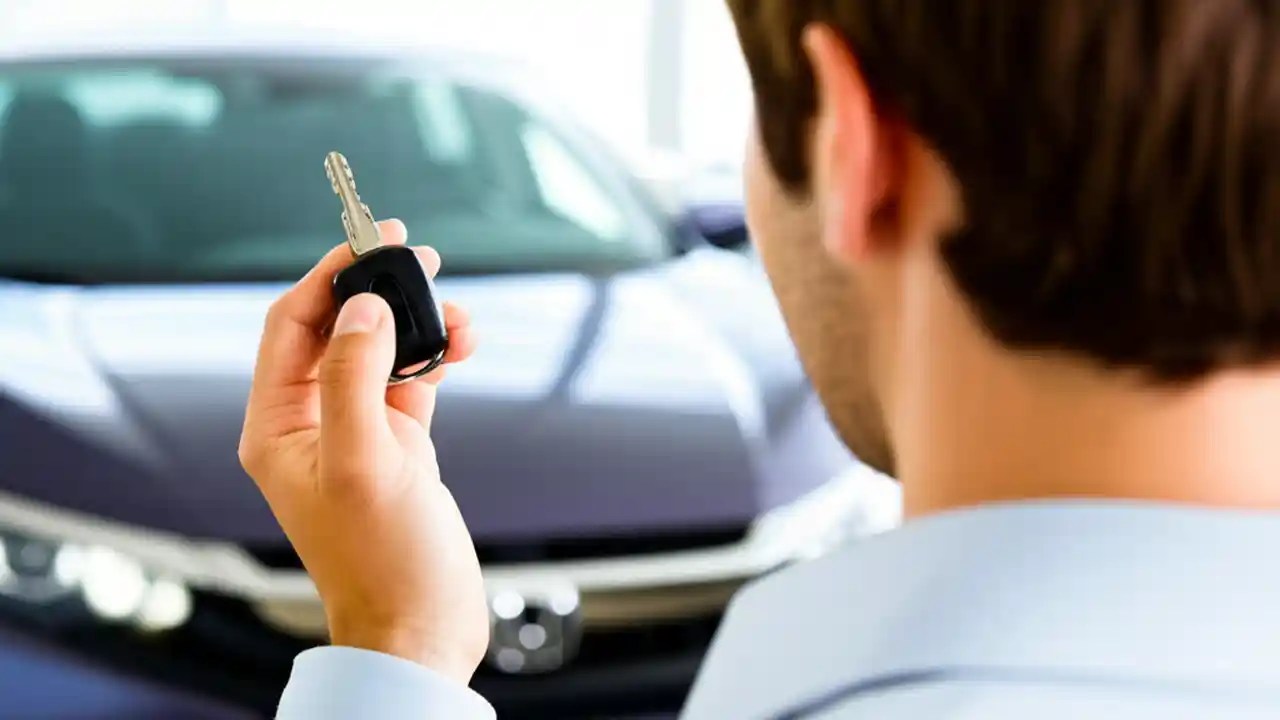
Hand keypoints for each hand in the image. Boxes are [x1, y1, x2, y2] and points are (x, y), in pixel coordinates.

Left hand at [238, 220, 487, 684]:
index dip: (328, 276)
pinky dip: (437, 356)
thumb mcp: (365, 462)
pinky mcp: (399, 445)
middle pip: (338, 327)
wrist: (422, 625)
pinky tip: (462, 344)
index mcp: (277, 425)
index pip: (293, 325)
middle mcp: (312, 421)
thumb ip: (355, 377)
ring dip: (417, 322)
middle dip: (377, 289)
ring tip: (457, 311)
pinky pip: (412, 379)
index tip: (369, 240)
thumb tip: (362, 307)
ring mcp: (358, 431)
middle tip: (418, 255)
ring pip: (380, 349)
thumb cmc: (383, 561)